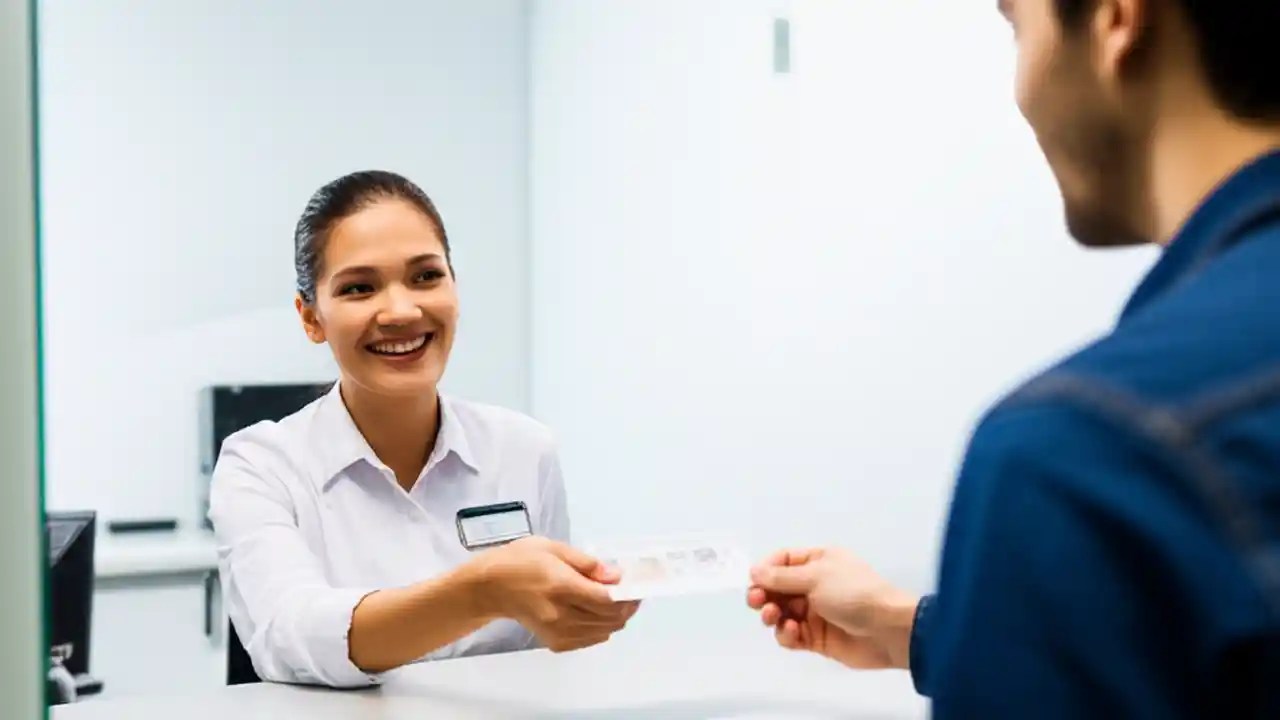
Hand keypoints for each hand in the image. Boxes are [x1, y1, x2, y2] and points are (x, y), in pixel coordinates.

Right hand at [472, 536, 638, 652]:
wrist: (490, 588)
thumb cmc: (519, 561)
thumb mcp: (553, 548)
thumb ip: (586, 563)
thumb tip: (615, 576)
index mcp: (561, 586)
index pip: (606, 600)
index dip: (628, 596)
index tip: (636, 586)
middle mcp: (561, 614)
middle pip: (609, 619)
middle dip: (627, 607)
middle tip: (630, 593)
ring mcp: (557, 632)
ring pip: (603, 632)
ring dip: (616, 618)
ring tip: (616, 602)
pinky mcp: (554, 642)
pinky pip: (590, 640)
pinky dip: (601, 629)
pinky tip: (598, 614)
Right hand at [746, 547, 917, 669]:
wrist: (888, 630)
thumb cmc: (853, 593)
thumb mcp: (816, 577)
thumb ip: (781, 577)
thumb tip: (754, 570)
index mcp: (819, 561)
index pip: (784, 561)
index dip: (766, 570)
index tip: (754, 580)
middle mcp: (815, 585)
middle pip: (778, 588)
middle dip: (763, 594)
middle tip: (756, 602)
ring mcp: (815, 612)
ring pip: (781, 613)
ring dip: (772, 615)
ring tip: (773, 616)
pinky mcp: (816, 638)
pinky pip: (792, 635)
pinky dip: (787, 634)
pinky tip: (793, 631)